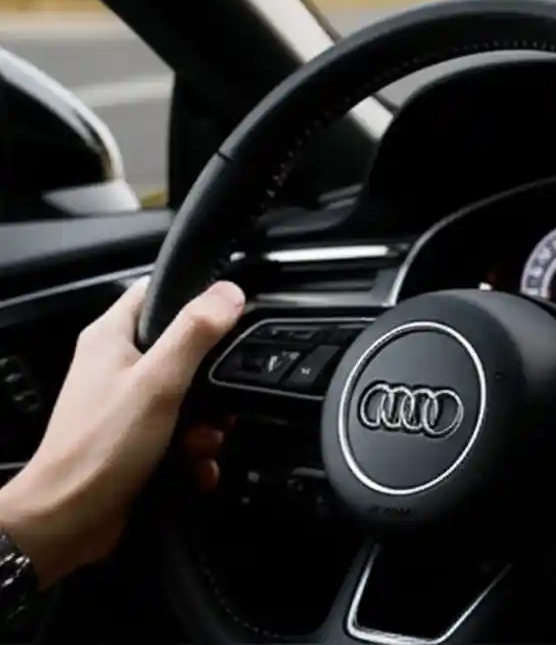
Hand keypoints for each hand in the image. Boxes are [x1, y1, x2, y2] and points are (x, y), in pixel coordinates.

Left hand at [0, 278, 243, 587]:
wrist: (69, 520)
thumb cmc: (101, 447)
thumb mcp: (159, 382)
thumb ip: (195, 333)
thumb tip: (230, 292)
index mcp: (111, 337)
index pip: (157, 293)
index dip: (195, 298)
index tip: (230, 317)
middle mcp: (116, 365)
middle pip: (184, 350)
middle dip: (213, 382)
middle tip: (219, 402)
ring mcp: (125, 404)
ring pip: (190, 397)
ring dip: (208, 424)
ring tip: (202, 445)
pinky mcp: (136, 439)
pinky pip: (181, 432)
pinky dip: (195, 452)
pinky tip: (198, 468)